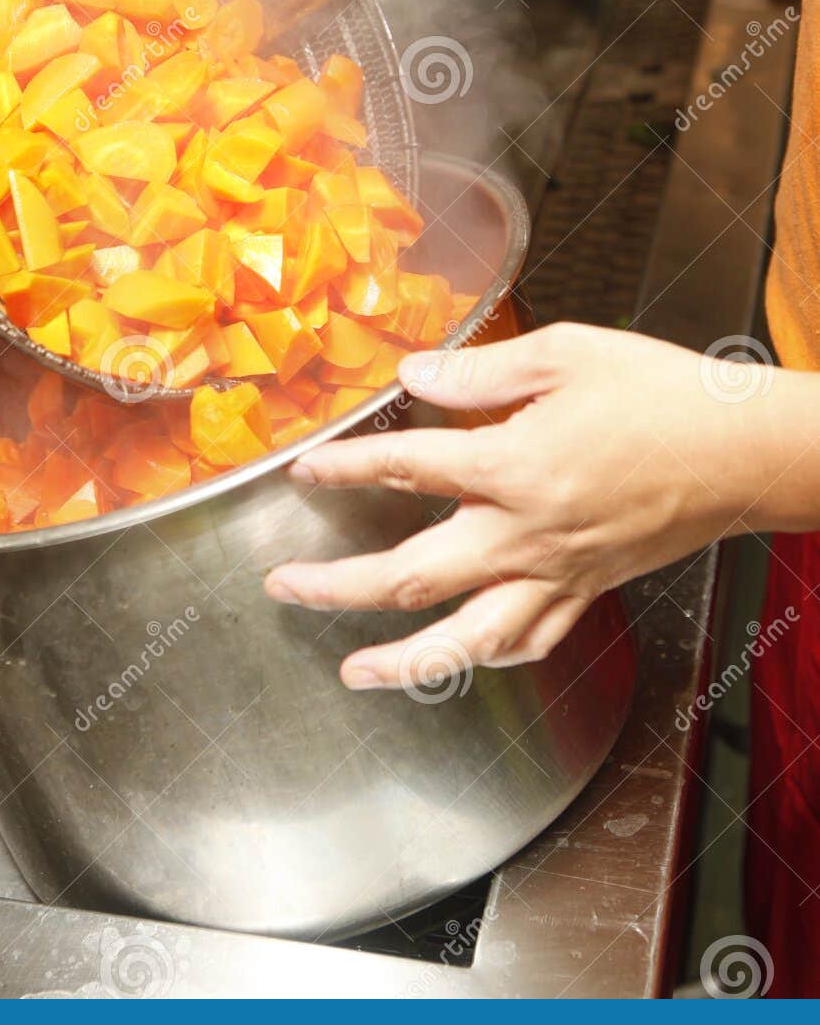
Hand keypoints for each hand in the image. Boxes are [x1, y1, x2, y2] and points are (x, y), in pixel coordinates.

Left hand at [265, 323, 791, 687]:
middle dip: (336, 586)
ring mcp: (556, 574)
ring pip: (465, 638)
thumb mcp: (566, 353)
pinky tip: (458, 660)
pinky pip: (528, 642)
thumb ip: (480, 369)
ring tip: (354, 672)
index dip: (343, 469)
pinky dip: (485, 659)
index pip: (404, 469)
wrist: (740, 452)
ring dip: (402, 661)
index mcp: (512, 466)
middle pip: (410, 574)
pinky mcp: (586, 592)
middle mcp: (525, 534)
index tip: (304, 471)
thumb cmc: (661, 397)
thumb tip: (415, 374)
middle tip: (285, 586)